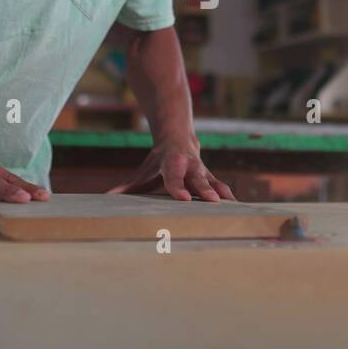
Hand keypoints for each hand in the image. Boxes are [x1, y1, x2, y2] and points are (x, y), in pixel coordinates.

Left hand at [108, 139, 234, 201]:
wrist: (179, 137)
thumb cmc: (160, 160)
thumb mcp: (145, 170)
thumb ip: (128, 186)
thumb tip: (107, 197)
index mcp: (172, 164)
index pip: (174, 177)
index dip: (178, 187)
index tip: (183, 199)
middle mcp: (190, 167)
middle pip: (198, 179)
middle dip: (205, 190)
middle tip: (212, 201)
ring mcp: (204, 171)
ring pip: (215, 182)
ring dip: (223, 194)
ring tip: (233, 208)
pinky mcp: (213, 177)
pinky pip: (223, 187)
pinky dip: (230, 197)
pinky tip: (240, 211)